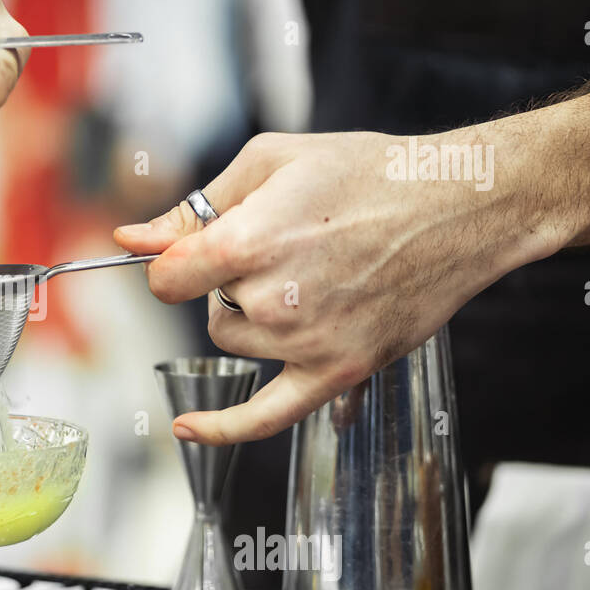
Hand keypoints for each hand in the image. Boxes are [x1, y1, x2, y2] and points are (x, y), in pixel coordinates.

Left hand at [114, 130, 557, 444]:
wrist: (461, 206)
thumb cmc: (367, 172)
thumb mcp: (270, 162)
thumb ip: (193, 208)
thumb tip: (129, 239)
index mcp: (250, 243)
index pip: (167, 279)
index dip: (174, 264)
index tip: (193, 255)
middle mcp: (273, 301)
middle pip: (209, 309)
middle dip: (231, 279)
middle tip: (292, 243)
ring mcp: (306, 344)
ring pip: (236, 341)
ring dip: (253, 316)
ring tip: (311, 275)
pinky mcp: (338, 372)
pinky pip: (266, 417)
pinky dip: (224, 427)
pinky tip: (187, 427)